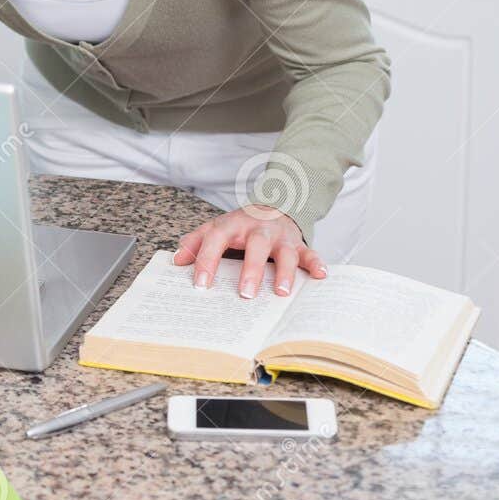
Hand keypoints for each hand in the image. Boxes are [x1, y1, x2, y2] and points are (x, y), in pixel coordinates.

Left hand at [173, 206, 326, 298]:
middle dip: (250, 270)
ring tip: (281, 292)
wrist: (273, 205)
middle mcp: (258, 229)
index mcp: (233, 224)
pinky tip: (321, 276)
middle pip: (255, 246)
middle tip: (244, 294)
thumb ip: (195, 242)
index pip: (216, 239)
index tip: (200, 284)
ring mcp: (281, 237)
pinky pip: (310, 253)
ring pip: (285, 252)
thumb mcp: (215, 228)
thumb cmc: (240, 225)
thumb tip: (177, 260)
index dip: (207, 260)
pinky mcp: (299, 244)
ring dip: (284, 272)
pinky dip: (317, 263)